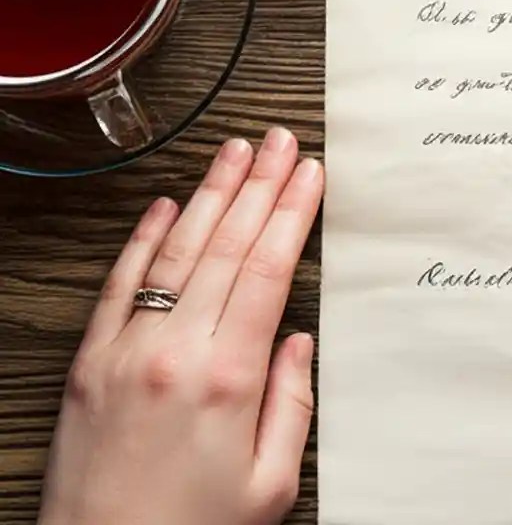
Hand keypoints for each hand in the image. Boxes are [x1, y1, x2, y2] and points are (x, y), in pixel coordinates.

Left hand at [38, 129, 324, 524]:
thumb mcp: (271, 484)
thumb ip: (293, 405)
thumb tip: (300, 342)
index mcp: (228, 380)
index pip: (268, 271)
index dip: (291, 215)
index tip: (309, 176)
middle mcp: (173, 352)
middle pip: (226, 247)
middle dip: (258, 185)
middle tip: (279, 141)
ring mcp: (124, 351)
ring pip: (176, 252)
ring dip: (208, 195)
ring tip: (233, 153)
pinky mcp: (87, 363)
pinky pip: (120, 283)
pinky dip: (144, 239)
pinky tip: (166, 205)